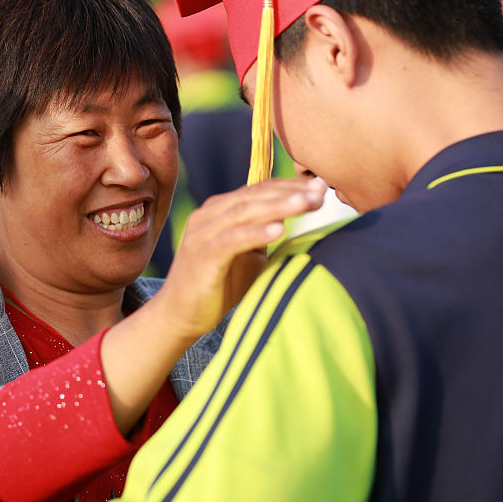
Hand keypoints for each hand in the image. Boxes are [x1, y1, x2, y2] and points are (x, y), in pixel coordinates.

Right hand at [153, 177, 326, 342]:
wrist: (181, 315)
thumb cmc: (220, 284)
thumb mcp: (249, 254)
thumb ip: (267, 234)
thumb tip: (306, 223)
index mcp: (221, 209)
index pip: (260, 190)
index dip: (290, 186)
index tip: (321, 187)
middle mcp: (210, 215)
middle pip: (254, 196)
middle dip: (289, 192)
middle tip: (320, 192)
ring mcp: (203, 234)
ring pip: (244, 212)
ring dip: (277, 206)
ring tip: (306, 203)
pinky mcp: (201, 256)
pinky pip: (231, 240)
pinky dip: (255, 233)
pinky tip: (278, 230)